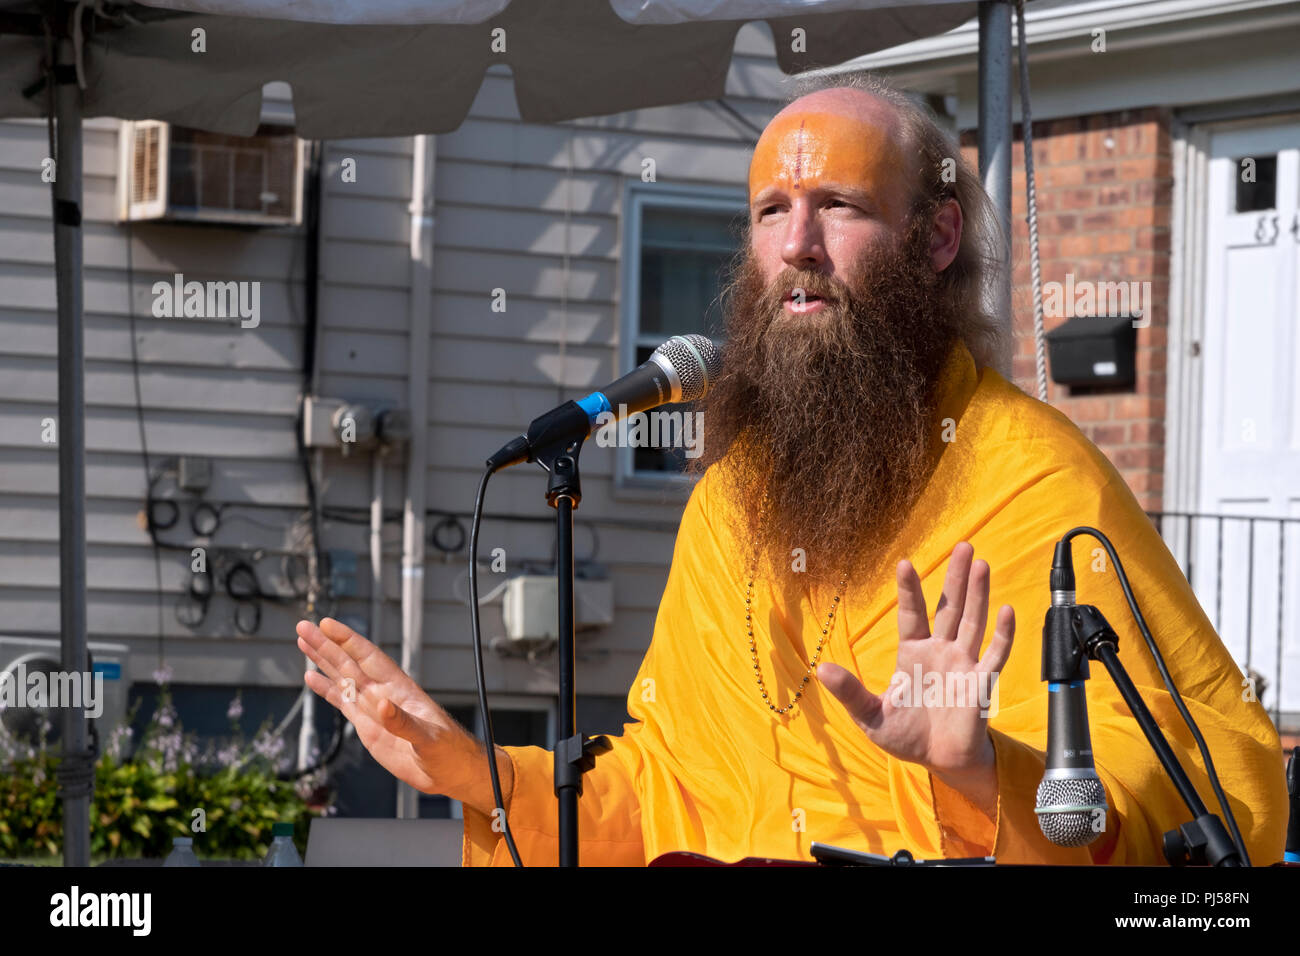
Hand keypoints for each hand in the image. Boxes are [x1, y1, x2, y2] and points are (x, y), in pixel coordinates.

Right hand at [296, 617, 509, 812]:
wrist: (448, 771)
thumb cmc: (447, 750)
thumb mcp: (427, 738)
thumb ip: (403, 722)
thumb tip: (381, 704)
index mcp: (400, 689)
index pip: (369, 658)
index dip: (348, 641)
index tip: (327, 625)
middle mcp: (383, 693)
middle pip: (349, 663)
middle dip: (327, 645)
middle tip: (303, 626)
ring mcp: (374, 708)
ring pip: (343, 678)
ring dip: (323, 660)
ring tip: (303, 641)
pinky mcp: (368, 725)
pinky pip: (342, 702)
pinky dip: (326, 689)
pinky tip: (311, 676)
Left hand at [818, 541, 1013, 779]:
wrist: (939, 761)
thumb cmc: (905, 735)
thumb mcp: (870, 714)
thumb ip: (850, 691)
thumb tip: (820, 669)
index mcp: (912, 653)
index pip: (911, 614)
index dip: (909, 590)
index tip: (904, 563)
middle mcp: (940, 651)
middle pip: (949, 607)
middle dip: (955, 578)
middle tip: (964, 545)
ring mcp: (963, 664)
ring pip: (972, 622)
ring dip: (978, 594)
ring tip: (981, 564)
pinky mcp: (981, 683)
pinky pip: (994, 654)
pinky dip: (1002, 634)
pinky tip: (1006, 609)